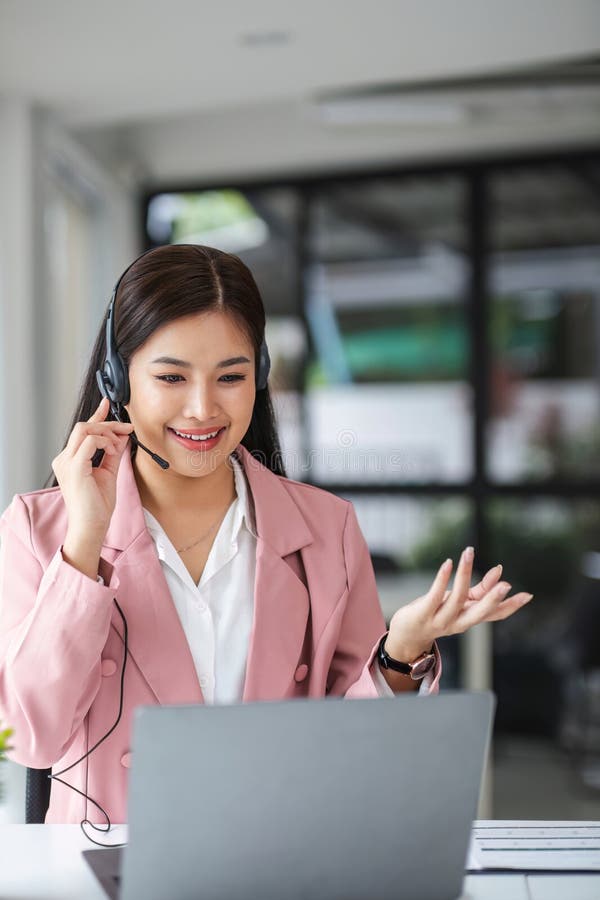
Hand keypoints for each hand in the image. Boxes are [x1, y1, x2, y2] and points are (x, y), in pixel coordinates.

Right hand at [52, 397, 133, 544]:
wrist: (92, 526)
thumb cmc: (98, 505)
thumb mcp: (109, 472)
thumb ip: (113, 453)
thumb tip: (122, 436)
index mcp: (71, 460)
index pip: (83, 431)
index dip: (96, 415)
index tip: (107, 404)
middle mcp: (65, 459)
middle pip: (84, 426)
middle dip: (109, 423)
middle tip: (127, 428)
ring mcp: (67, 462)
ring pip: (85, 429)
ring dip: (108, 433)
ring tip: (119, 446)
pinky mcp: (74, 468)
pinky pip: (90, 441)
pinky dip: (105, 442)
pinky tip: (114, 451)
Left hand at [385, 547, 533, 661]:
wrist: (408, 634)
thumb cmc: (437, 613)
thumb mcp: (460, 602)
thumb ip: (479, 590)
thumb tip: (499, 571)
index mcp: (470, 619)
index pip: (494, 615)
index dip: (511, 606)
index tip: (527, 595)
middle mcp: (458, 622)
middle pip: (479, 614)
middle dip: (492, 600)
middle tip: (506, 585)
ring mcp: (440, 619)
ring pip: (456, 599)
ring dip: (464, 575)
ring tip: (468, 553)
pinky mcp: (423, 613)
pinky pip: (435, 596)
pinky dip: (442, 579)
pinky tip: (448, 563)